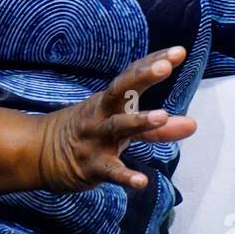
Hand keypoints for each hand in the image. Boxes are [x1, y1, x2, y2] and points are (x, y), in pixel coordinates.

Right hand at [34, 47, 196, 193]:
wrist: (40, 154)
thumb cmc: (91, 134)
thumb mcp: (121, 125)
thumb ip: (158, 127)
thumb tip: (194, 124)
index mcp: (109, 101)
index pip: (132, 76)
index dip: (154, 62)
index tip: (179, 52)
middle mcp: (101, 115)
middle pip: (121, 91)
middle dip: (142, 77)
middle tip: (165, 67)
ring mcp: (95, 139)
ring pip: (117, 127)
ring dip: (138, 120)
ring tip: (162, 116)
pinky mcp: (92, 166)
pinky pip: (110, 171)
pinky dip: (125, 176)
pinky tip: (142, 181)